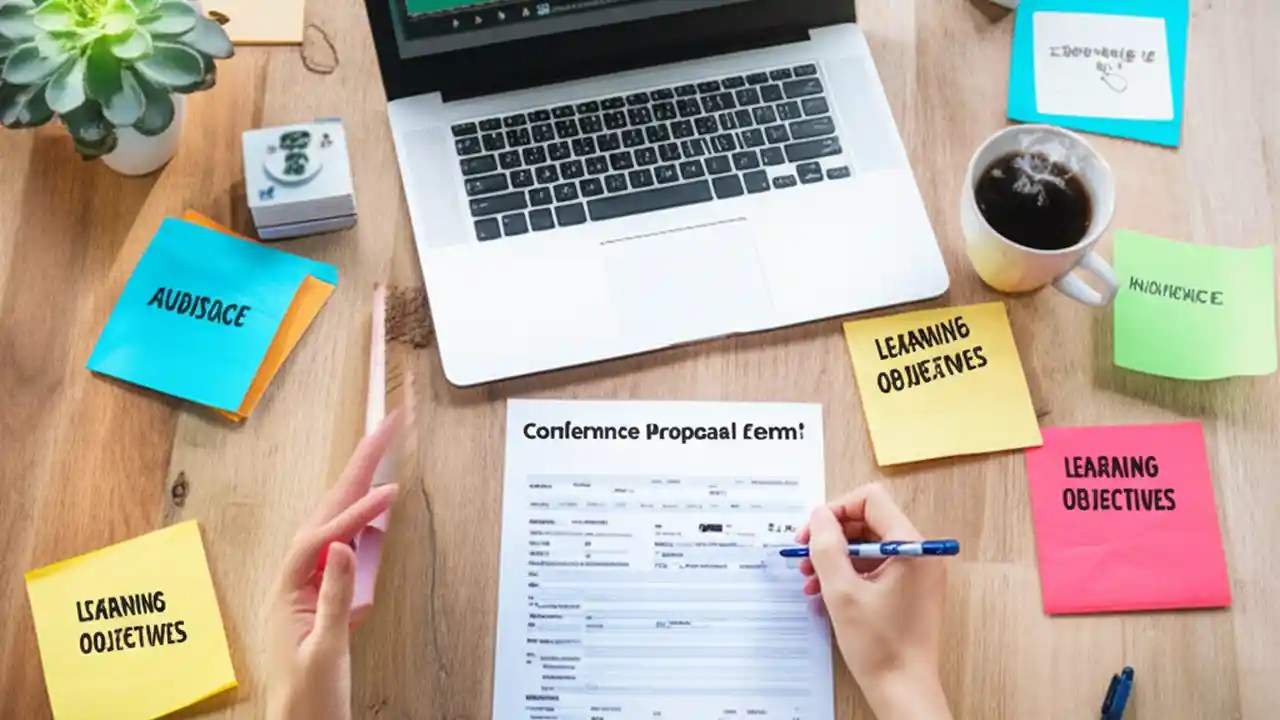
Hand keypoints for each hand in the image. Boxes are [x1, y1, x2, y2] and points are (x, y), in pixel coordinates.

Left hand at [266, 411, 403, 719]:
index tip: (390, 490)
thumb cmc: (309, 697)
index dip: (358, 511)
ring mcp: (313, 581)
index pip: (324, 534)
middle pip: (330, 508)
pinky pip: (348, 542)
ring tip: (382, 444)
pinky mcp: (329, 592)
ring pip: (338, 519)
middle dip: (360, 464)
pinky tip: (378, 502)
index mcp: (287, 589)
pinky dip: (365, 517)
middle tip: (388, 425)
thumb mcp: (324, 648)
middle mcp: (296, 576)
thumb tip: (345, 546)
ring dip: (361, 480)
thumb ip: (335, 596)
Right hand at [797, 483, 951, 719]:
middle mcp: (919, 555)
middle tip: (804, 557)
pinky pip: (875, 568)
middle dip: (832, 537)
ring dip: (836, 559)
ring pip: (868, 547)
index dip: (835, 511)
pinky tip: (826, 594)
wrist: (904, 691)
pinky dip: (849, 576)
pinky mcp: (909, 591)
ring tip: (811, 581)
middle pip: (868, 522)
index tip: (812, 533)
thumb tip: (818, 516)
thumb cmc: (881, 648)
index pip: (870, 500)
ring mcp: (916, 574)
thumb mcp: (842, 592)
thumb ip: (826, 547)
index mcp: (911, 547)